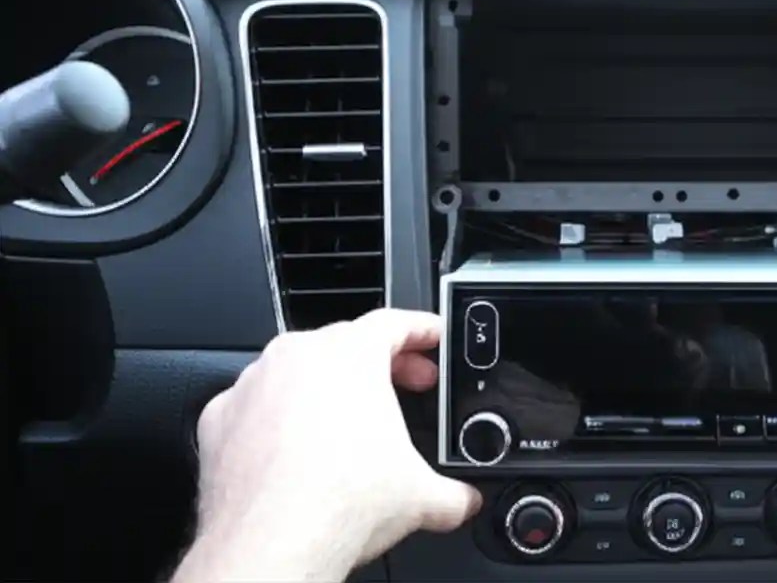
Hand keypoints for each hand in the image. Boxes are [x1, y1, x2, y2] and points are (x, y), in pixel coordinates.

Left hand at [172, 309, 480, 582]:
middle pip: (345, 344)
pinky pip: (257, 407)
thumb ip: (454, 491)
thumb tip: (465, 502)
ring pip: (297, 372)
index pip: (394, 322)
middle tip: (404, 386)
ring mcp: (251, 386)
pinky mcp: (219, 419)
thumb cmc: (337, 505)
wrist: (268, 547)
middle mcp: (296, 358)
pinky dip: (277, 421)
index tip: (432, 337)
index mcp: (350, 355)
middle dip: (379, 365)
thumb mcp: (422, 497)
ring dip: (325, 390)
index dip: (422, 329)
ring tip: (347, 426)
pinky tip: (295, 454)